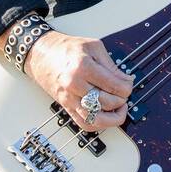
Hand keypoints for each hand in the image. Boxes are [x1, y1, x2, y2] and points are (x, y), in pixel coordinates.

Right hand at [19, 29, 133, 129]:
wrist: (41, 54)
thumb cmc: (65, 49)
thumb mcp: (93, 47)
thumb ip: (111, 65)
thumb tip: (126, 80)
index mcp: (83, 67)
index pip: (114, 85)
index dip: (127, 87)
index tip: (128, 84)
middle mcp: (75, 85)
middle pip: (107, 102)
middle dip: (122, 99)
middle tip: (124, 93)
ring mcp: (70, 98)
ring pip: (96, 119)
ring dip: (113, 117)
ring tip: (119, 108)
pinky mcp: (66, 106)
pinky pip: (84, 124)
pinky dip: (98, 125)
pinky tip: (106, 116)